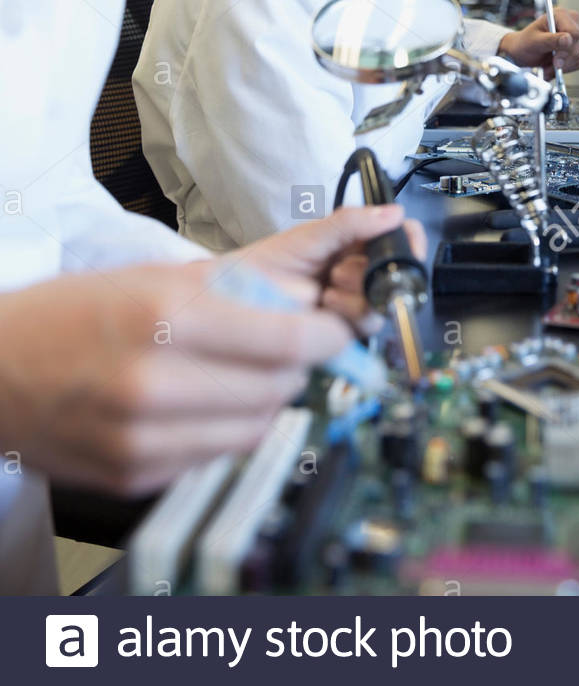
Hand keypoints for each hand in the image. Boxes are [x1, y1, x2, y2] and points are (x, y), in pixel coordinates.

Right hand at [0, 262, 353, 496]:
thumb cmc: (68, 315)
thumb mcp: (153, 276)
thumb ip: (234, 291)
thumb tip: (304, 301)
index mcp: (166, 316)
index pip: (288, 339)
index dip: (328, 335)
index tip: (337, 330)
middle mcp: (156, 382)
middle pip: (279, 387)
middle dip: (300, 366)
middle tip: (293, 347)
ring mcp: (144, 438)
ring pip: (256, 428)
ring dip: (269, 400)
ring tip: (247, 373)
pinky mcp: (136, 476)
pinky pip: (216, 455)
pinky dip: (226, 429)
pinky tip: (206, 403)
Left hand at [243, 204, 426, 334]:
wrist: (239, 297)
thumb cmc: (270, 261)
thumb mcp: (309, 236)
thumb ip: (349, 223)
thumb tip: (395, 212)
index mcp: (356, 242)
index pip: (399, 238)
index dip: (409, 242)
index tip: (407, 246)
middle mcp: (362, 271)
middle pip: (397, 273)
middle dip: (376, 271)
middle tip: (342, 269)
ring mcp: (356, 302)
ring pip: (384, 301)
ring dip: (360, 294)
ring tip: (330, 287)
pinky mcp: (346, 330)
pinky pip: (367, 324)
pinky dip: (350, 315)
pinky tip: (327, 305)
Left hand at [498, 6, 578, 77]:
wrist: (523, 51)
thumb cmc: (526, 42)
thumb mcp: (535, 41)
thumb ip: (551, 40)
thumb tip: (568, 39)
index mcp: (561, 15)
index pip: (575, 33)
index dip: (567, 49)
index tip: (555, 60)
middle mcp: (572, 23)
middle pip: (578, 46)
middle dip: (563, 60)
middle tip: (549, 67)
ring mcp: (576, 36)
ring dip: (563, 66)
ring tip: (548, 66)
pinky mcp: (578, 47)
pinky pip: (578, 62)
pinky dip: (566, 68)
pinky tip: (554, 66)